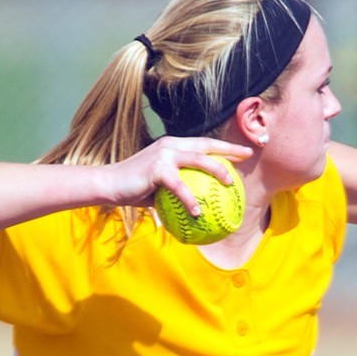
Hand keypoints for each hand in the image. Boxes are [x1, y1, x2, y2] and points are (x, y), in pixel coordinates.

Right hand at [103, 137, 251, 214]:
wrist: (109, 185)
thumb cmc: (133, 188)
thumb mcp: (158, 186)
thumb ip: (176, 189)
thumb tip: (195, 207)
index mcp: (173, 146)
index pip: (204, 143)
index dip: (224, 146)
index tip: (243, 153)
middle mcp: (170, 145)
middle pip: (206, 145)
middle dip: (229, 149)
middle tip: (247, 155)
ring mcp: (164, 155)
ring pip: (198, 159)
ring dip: (217, 170)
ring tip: (229, 184)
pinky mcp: (157, 169)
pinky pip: (180, 186)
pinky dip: (190, 199)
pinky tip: (198, 212)